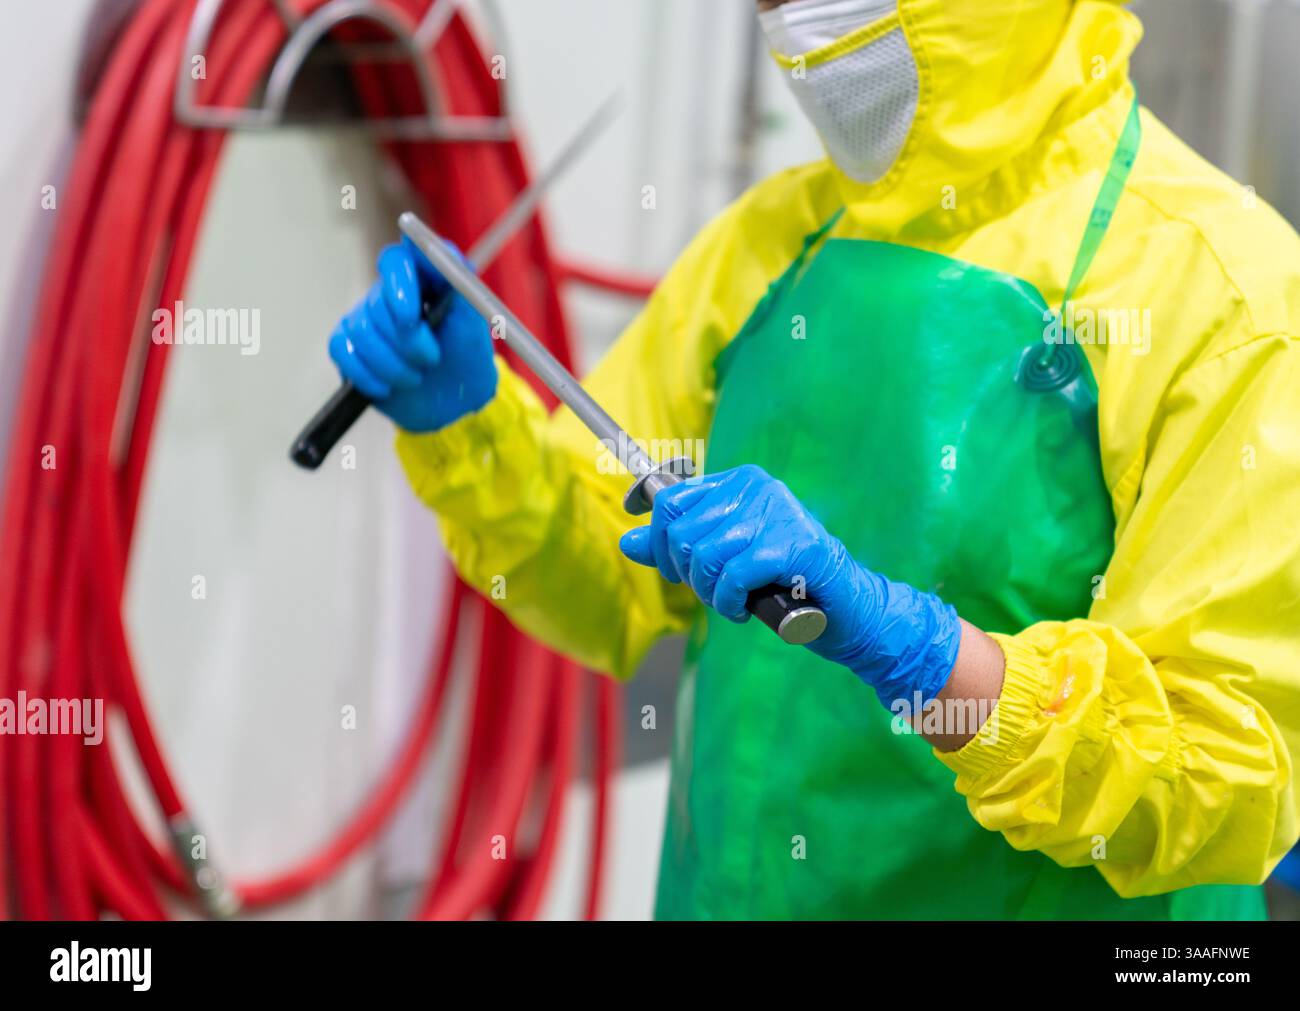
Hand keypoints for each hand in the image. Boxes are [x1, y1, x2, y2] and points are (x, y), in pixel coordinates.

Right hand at [329, 237, 496, 433]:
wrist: (453, 403)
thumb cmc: (467, 357)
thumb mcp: (474, 323)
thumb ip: (460, 285)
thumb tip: (441, 253)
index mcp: (420, 279)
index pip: (396, 261)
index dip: (399, 283)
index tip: (411, 315)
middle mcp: (388, 294)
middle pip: (378, 303)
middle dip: (408, 340)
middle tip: (432, 359)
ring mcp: (365, 319)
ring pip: (361, 331)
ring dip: (393, 363)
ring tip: (417, 378)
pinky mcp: (349, 347)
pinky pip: (341, 350)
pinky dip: (367, 374)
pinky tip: (388, 387)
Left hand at [618, 464, 962, 704]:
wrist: (845, 609)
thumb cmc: (783, 581)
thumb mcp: (724, 560)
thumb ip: (677, 549)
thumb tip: (628, 541)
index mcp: (740, 482)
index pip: (670, 501)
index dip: (660, 542)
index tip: (677, 570)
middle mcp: (758, 488)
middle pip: (680, 531)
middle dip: (688, 575)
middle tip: (716, 592)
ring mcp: (777, 514)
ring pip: (703, 556)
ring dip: (711, 594)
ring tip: (733, 603)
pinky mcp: (792, 546)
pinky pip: (733, 576)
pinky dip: (731, 602)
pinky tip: (745, 609)